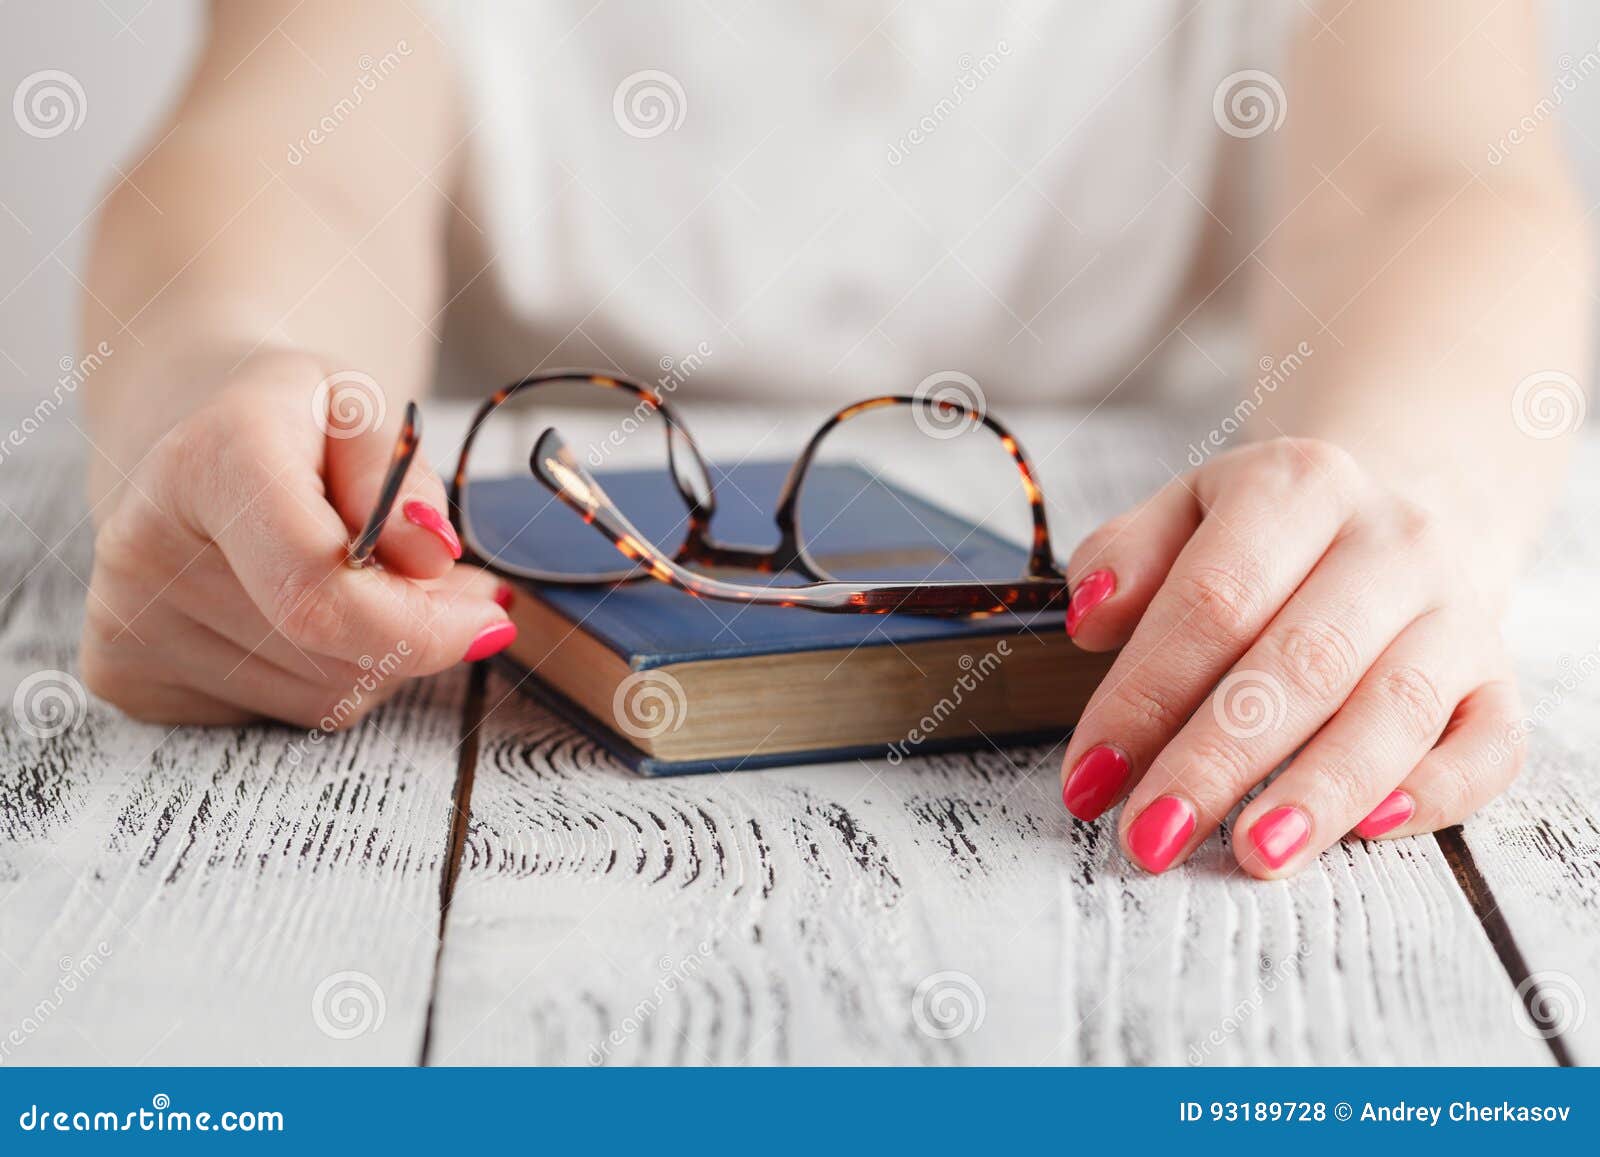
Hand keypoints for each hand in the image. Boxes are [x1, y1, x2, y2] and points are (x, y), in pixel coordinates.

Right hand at [81, 352, 513, 727]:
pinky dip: (320, 674)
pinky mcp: (127, 675)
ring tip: (358, 581)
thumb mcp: (362, 407)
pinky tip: (294, 610)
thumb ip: (403, 480)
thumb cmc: (285, 418)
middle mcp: (147, 551)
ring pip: (320, 698)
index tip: (484, 616)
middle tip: (429, 577)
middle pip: (334, 655)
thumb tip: (435, 558)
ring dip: (372, 656)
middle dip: (411, 630)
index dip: (420, 626)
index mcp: (207, 464)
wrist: (178, 428)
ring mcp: (127, 624)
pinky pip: (280, 714)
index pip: (320, 594)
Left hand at [1057, 436, 1522, 877]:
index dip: (1143, 696)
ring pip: (1394, 709)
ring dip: (1319, 792)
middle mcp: (1391, 542)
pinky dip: (1434, 793)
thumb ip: (1123, 557)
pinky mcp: (1498, 678)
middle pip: (1300, 662)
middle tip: (1151, 834)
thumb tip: (1088, 620)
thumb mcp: (1184, 512)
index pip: (1213, 600)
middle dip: (1216, 761)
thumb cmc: (1267, 536)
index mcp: (1299, 486)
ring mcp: (1457, 612)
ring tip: (1253, 854)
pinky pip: (1489, 746)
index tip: (1089, 775)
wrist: (1401, 508)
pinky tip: (1369, 830)